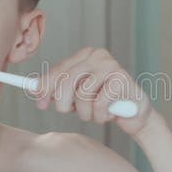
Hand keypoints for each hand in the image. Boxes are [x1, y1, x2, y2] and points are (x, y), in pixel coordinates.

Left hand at [33, 47, 153, 135]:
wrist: (135, 114)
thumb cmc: (105, 104)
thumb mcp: (78, 96)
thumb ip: (60, 90)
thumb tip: (35, 89)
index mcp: (84, 55)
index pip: (57, 71)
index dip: (45, 88)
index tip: (39, 102)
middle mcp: (97, 56)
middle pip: (66, 82)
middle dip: (64, 104)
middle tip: (72, 112)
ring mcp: (111, 66)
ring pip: (82, 95)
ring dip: (86, 113)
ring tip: (96, 113)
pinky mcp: (121, 80)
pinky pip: (99, 104)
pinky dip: (101, 116)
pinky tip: (110, 114)